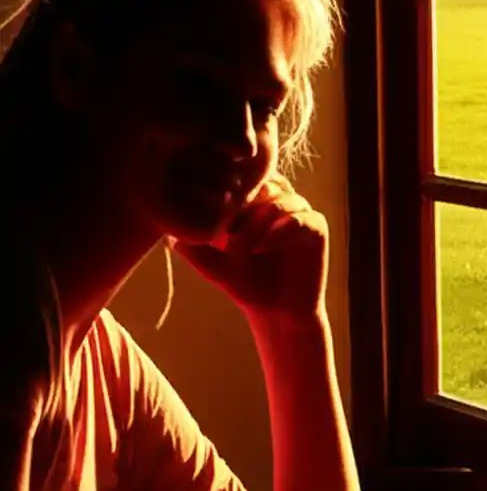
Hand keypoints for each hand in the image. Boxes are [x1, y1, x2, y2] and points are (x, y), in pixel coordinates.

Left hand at [174, 173, 327, 321]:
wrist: (278, 311)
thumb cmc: (245, 283)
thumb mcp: (210, 262)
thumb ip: (191, 245)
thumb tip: (166, 230)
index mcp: (257, 200)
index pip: (241, 178)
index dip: (224, 195)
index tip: (209, 222)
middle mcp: (281, 199)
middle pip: (260, 184)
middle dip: (239, 206)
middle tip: (222, 231)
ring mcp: (301, 211)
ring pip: (278, 200)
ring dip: (255, 222)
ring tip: (239, 247)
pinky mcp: (317, 227)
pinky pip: (299, 218)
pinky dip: (277, 232)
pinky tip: (259, 249)